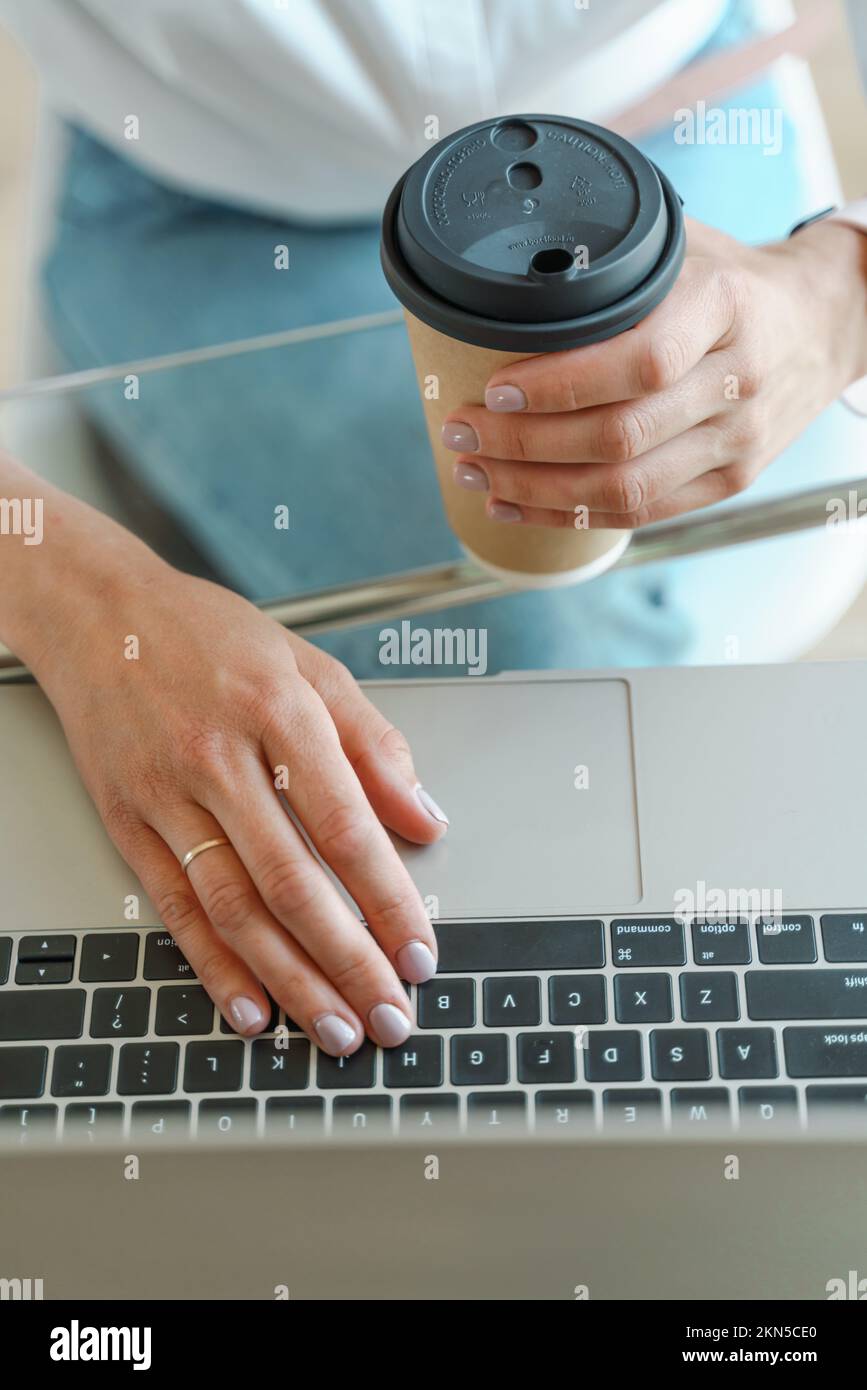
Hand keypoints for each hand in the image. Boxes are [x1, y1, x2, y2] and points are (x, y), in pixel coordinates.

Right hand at [28, 535, 447, 1055]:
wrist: (100, 616)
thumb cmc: (211, 637)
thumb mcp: (311, 666)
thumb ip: (376, 744)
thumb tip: (426, 820)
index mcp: (279, 709)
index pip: (346, 826)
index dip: (388, 900)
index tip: (419, 953)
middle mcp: (219, 755)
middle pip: (293, 882)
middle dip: (349, 962)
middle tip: (389, 1016)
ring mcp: (165, 794)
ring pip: (234, 907)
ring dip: (289, 979)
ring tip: (334, 1028)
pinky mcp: (127, 822)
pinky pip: (175, 908)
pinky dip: (213, 966)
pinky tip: (250, 1008)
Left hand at [443, 218, 866, 528]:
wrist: (822, 323)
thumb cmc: (732, 278)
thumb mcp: (685, 244)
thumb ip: (613, 257)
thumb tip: (507, 267)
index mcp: (725, 307)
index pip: (640, 361)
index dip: (561, 384)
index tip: (496, 387)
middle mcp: (737, 381)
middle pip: (620, 436)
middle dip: (524, 441)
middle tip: (459, 428)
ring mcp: (737, 440)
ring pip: (624, 488)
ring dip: (534, 488)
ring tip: (473, 470)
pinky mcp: (729, 480)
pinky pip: (641, 513)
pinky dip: (568, 516)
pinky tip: (515, 504)